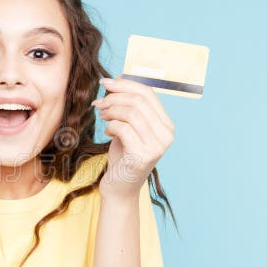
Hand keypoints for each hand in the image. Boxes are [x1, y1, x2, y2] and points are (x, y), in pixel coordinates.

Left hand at [91, 74, 174, 199]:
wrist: (120, 187)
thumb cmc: (123, 156)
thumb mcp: (129, 127)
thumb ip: (129, 107)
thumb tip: (118, 79)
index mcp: (166, 125)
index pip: (149, 94)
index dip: (126, 84)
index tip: (107, 82)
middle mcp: (167, 135)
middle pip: (139, 101)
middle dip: (115, 96)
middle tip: (99, 102)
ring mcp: (157, 146)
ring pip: (131, 113)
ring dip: (111, 110)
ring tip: (102, 115)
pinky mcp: (143, 155)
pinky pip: (124, 129)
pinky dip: (111, 126)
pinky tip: (107, 131)